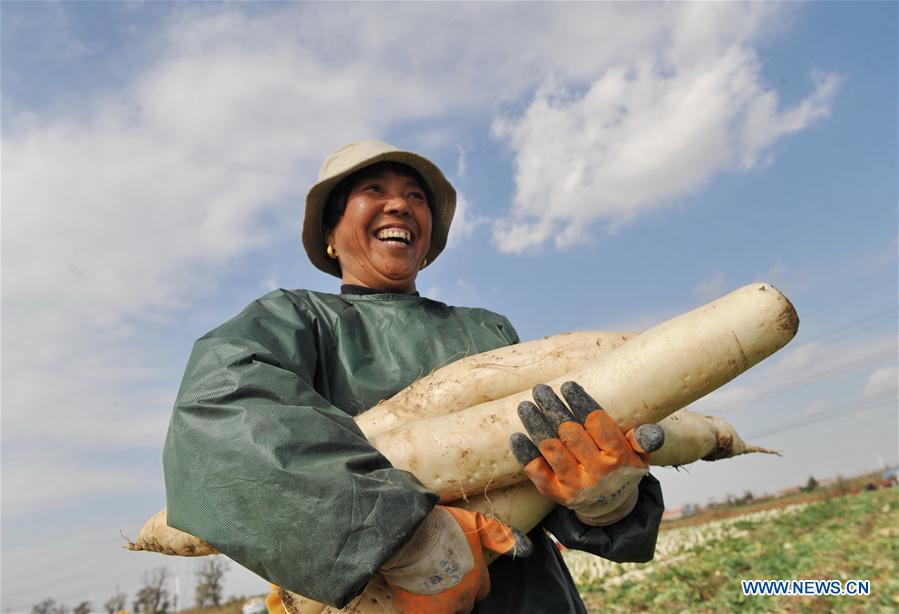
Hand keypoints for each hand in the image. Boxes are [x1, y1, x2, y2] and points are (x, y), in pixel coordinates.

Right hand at [382, 505, 531, 613]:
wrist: (411, 534)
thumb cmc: (443, 526)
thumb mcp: (475, 522)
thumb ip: (497, 535)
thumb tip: (524, 547)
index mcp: (478, 576)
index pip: (482, 590)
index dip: (471, 583)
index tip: (458, 575)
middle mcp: (465, 595)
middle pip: (465, 604)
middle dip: (455, 596)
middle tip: (440, 583)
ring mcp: (445, 606)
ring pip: (447, 612)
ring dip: (438, 605)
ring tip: (425, 593)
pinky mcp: (422, 613)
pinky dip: (420, 610)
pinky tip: (413, 602)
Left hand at [510, 382, 664, 524]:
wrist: (608, 505)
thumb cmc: (621, 468)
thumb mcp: (639, 456)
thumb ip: (644, 441)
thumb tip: (651, 432)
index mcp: (618, 458)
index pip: (597, 425)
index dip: (580, 403)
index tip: (567, 385)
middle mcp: (596, 472)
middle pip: (571, 434)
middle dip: (553, 408)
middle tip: (540, 390)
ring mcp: (573, 484)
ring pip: (551, 450)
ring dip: (536, 425)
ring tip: (525, 406)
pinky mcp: (555, 493)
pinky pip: (537, 472)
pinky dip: (525, 454)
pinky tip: (516, 436)